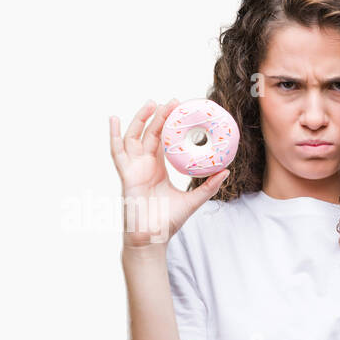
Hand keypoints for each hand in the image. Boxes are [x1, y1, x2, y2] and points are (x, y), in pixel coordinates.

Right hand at [110, 98, 229, 249]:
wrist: (153, 237)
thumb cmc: (168, 221)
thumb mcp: (193, 200)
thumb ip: (209, 186)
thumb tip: (226, 171)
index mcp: (158, 168)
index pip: (162, 140)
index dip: (169, 125)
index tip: (180, 111)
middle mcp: (145, 164)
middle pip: (150, 133)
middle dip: (160, 116)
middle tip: (172, 102)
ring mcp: (134, 167)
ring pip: (135, 136)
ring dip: (141, 119)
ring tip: (152, 103)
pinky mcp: (126, 174)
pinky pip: (117, 152)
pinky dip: (113, 135)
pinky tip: (113, 119)